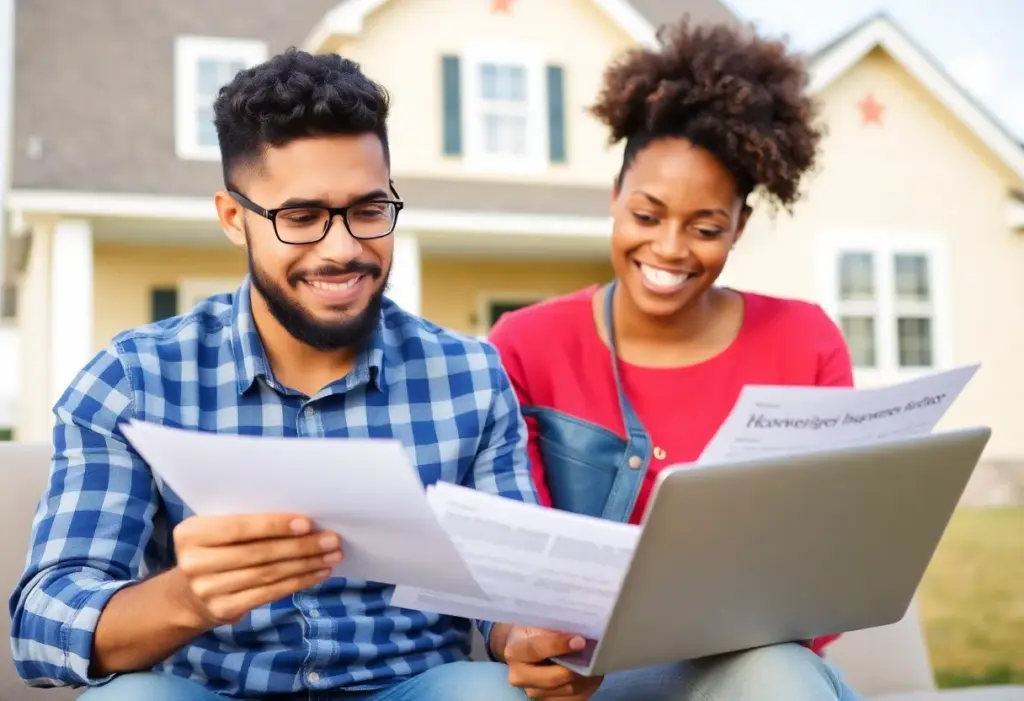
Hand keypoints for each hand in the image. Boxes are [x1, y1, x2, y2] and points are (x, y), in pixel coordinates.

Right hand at [170, 514, 340, 628]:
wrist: (187, 596)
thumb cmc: (215, 551)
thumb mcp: (216, 532)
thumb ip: (246, 525)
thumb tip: (301, 521)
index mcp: (191, 534)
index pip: (239, 528)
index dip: (274, 526)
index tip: (306, 523)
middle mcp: (195, 563)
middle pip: (258, 553)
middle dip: (299, 546)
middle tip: (331, 540)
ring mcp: (208, 590)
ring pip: (267, 574)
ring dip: (305, 564)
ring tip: (331, 556)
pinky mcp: (224, 610)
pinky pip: (269, 593)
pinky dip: (298, 582)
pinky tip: (318, 573)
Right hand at [503, 626, 603, 699]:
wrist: (523, 647)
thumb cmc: (533, 630)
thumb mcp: (537, 622)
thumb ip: (553, 627)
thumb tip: (577, 631)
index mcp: (515, 652)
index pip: (536, 650)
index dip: (558, 645)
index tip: (579, 640)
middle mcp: (520, 677)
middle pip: (552, 678)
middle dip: (576, 667)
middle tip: (595, 654)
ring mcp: (534, 693)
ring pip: (567, 690)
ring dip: (586, 677)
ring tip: (598, 661)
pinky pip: (574, 699)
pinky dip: (587, 687)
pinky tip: (594, 673)